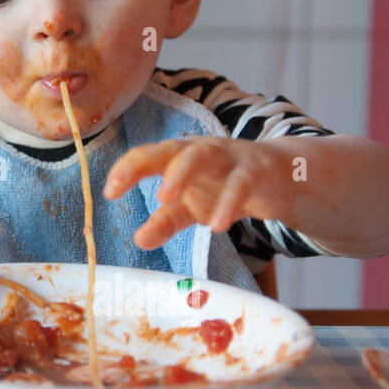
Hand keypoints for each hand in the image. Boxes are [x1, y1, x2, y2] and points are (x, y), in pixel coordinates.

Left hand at [102, 137, 293, 250]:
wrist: (280, 178)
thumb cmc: (225, 187)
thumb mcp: (192, 208)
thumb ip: (165, 222)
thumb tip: (138, 240)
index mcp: (178, 157)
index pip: (146, 156)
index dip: (125, 170)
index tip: (108, 192)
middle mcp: (199, 150)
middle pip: (169, 149)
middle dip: (143, 163)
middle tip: (119, 187)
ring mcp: (229, 156)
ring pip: (202, 155)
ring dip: (181, 174)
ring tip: (164, 199)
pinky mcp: (256, 169)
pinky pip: (240, 182)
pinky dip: (229, 202)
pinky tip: (217, 225)